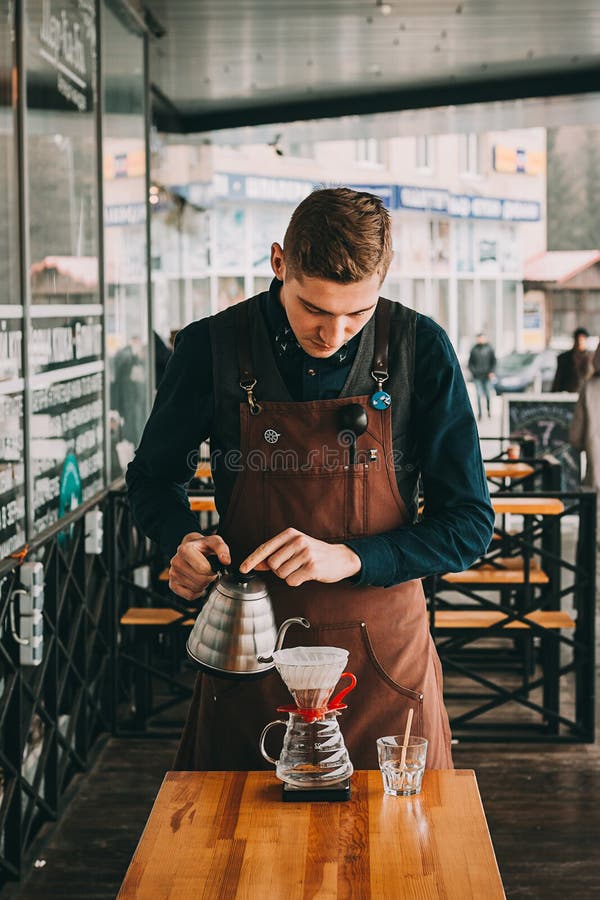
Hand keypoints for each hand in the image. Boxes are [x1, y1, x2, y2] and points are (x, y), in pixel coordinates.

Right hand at [169, 532, 230, 600]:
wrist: (191, 548)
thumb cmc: (204, 546)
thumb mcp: (214, 542)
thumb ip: (222, 548)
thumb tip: (225, 561)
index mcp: (184, 550)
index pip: (202, 569)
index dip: (212, 570)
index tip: (213, 565)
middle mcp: (176, 562)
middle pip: (200, 580)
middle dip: (209, 577)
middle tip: (209, 571)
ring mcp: (172, 574)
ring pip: (195, 589)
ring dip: (204, 584)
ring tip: (202, 574)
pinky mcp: (172, 585)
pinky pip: (190, 596)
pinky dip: (197, 592)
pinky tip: (197, 582)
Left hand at [239, 528, 360, 586]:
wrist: (340, 557)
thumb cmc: (314, 553)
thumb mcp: (293, 548)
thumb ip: (273, 555)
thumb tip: (253, 564)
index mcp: (290, 534)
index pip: (265, 547)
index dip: (252, 559)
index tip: (242, 568)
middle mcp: (297, 541)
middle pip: (272, 564)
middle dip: (279, 570)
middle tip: (293, 566)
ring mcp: (305, 553)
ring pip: (281, 574)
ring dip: (289, 576)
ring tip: (301, 569)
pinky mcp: (312, 567)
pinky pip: (292, 581)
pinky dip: (296, 581)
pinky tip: (306, 575)